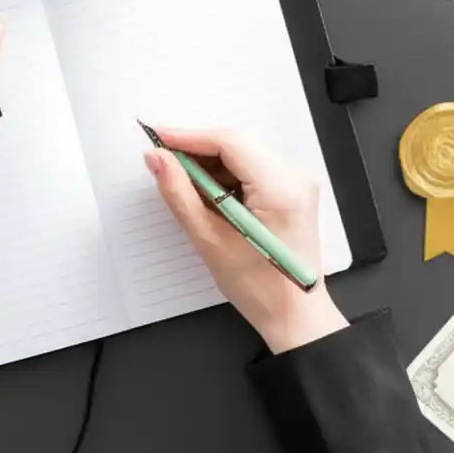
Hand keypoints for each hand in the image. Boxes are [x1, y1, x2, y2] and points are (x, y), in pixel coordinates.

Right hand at [143, 128, 346, 353]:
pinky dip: (226, 177)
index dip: (190, 137)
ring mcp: (297, 183)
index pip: (230, 142)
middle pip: (237, 145)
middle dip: (198, 151)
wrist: (295, 315)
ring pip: (243, 155)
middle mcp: (295, 178)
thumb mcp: (209, 240)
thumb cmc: (259, 288)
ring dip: (211, 165)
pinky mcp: (292, 191)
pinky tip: (207, 195)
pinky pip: (253, 170)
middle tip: (163, 162)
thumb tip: (157, 159)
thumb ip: (179, 193)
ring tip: (183, 185)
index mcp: (280, 189)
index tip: (158, 138)